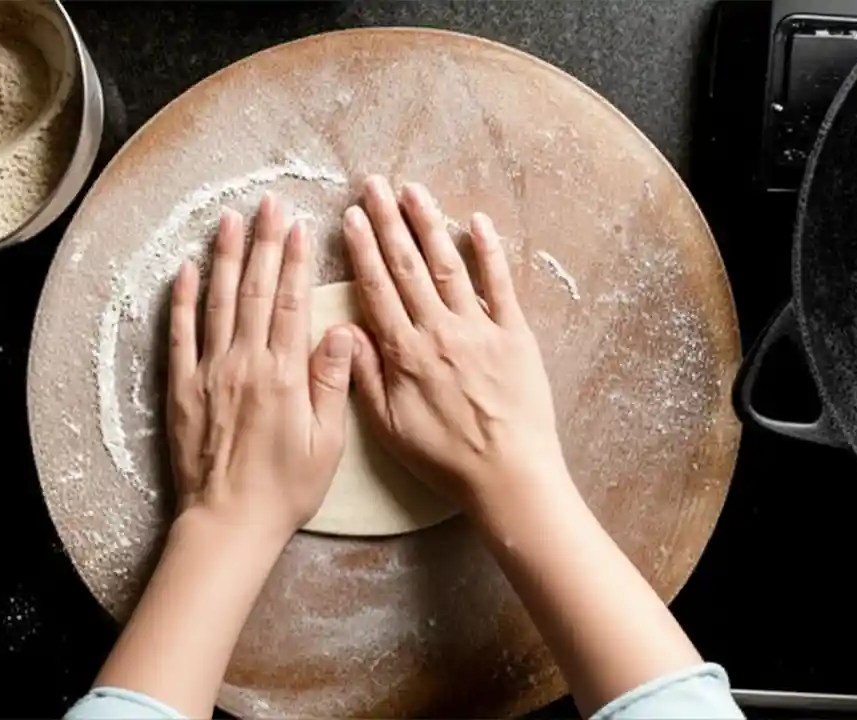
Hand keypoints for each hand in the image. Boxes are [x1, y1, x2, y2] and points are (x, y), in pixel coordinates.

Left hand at [167, 193, 355, 542]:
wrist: (229, 522)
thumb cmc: (285, 489)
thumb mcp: (327, 442)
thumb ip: (333, 382)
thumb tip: (342, 331)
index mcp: (284, 375)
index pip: (290, 302)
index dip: (295, 260)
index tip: (299, 226)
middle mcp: (245, 363)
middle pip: (253, 289)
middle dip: (262, 242)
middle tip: (267, 204)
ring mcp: (209, 372)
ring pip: (216, 302)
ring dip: (223, 257)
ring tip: (229, 219)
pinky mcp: (182, 388)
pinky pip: (180, 333)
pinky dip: (182, 298)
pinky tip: (186, 269)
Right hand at [341, 176, 568, 515]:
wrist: (508, 474)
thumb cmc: (445, 459)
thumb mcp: (389, 427)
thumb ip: (363, 376)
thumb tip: (342, 331)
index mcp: (404, 354)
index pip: (377, 289)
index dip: (362, 250)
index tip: (351, 217)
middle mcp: (439, 332)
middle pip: (408, 266)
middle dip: (389, 222)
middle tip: (374, 184)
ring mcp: (479, 329)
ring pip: (448, 265)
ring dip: (429, 224)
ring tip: (412, 190)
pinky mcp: (515, 334)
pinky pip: (500, 284)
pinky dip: (488, 251)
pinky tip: (476, 221)